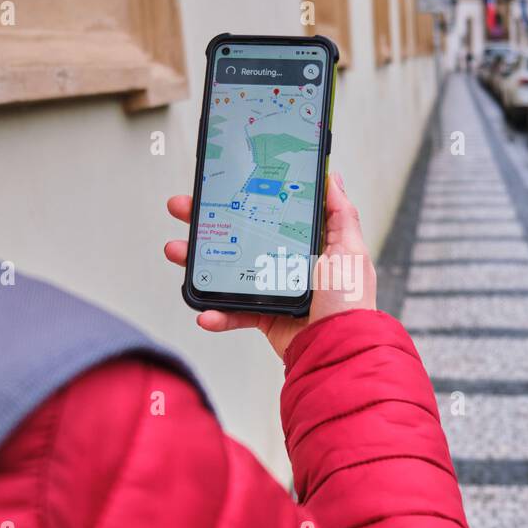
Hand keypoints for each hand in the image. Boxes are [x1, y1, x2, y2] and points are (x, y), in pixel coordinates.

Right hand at [164, 172, 377, 358]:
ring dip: (199, 262)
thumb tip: (332, 177)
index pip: (270, 212)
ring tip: (177, 250)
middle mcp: (289, 263)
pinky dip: (217, 313)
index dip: (245, 198)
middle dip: (208, 222)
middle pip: (241, 236)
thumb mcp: (350, 250)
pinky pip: (234, 312)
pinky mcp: (265, 316)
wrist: (339, 350)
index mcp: (309, 244)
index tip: (220, 186)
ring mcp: (274, 290)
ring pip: (229, 271)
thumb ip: (341, 215)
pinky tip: (205, 312)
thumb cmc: (349, 301)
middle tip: (183, 209)